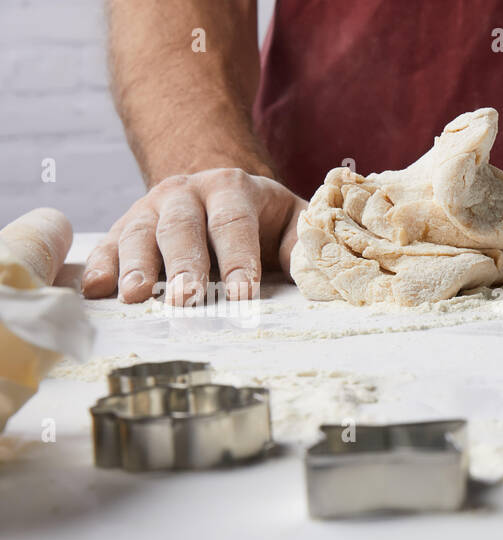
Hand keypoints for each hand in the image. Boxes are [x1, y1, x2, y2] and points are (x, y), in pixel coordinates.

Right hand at [82, 168, 305, 304]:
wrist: (220, 192)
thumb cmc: (265, 220)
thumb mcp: (292, 223)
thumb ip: (303, 246)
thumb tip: (316, 278)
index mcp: (233, 188)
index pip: (234, 224)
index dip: (239, 260)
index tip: (243, 294)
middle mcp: (187, 192)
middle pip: (183, 226)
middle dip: (184, 264)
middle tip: (185, 298)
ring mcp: (152, 207)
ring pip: (140, 232)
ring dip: (136, 265)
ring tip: (135, 296)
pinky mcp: (127, 226)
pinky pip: (111, 243)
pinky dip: (102, 265)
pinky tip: (96, 289)